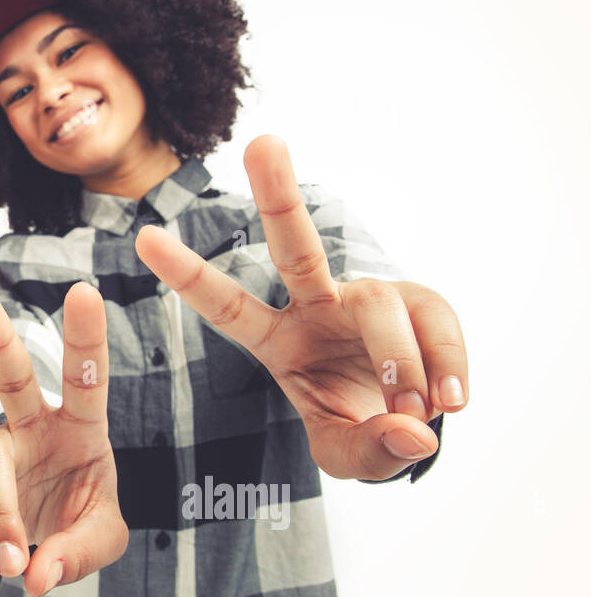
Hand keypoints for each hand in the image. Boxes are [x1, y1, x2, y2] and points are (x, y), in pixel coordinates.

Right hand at [0, 283, 127, 596]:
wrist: (44, 545)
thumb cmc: (80, 524)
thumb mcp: (101, 539)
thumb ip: (78, 553)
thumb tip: (36, 573)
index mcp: (81, 426)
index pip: (87, 379)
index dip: (86, 337)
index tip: (85, 291)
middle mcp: (33, 426)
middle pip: (11, 377)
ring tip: (6, 563)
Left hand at [135, 135, 468, 481]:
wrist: (407, 421)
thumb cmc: (356, 427)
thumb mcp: (345, 453)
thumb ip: (367, 451)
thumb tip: (412, 431)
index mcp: (275, 338)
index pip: (225, 305)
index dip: (187, 273)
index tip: (144, 236)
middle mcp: (316, 305)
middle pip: (294, 246)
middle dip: (278, 195)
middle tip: (263, 142)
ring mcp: (367, 298)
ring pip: (378, 309)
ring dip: (399, 363)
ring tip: (414, 412)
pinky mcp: (419, 301)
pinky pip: (434, 324)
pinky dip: (447, 365)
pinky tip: (451, 400)